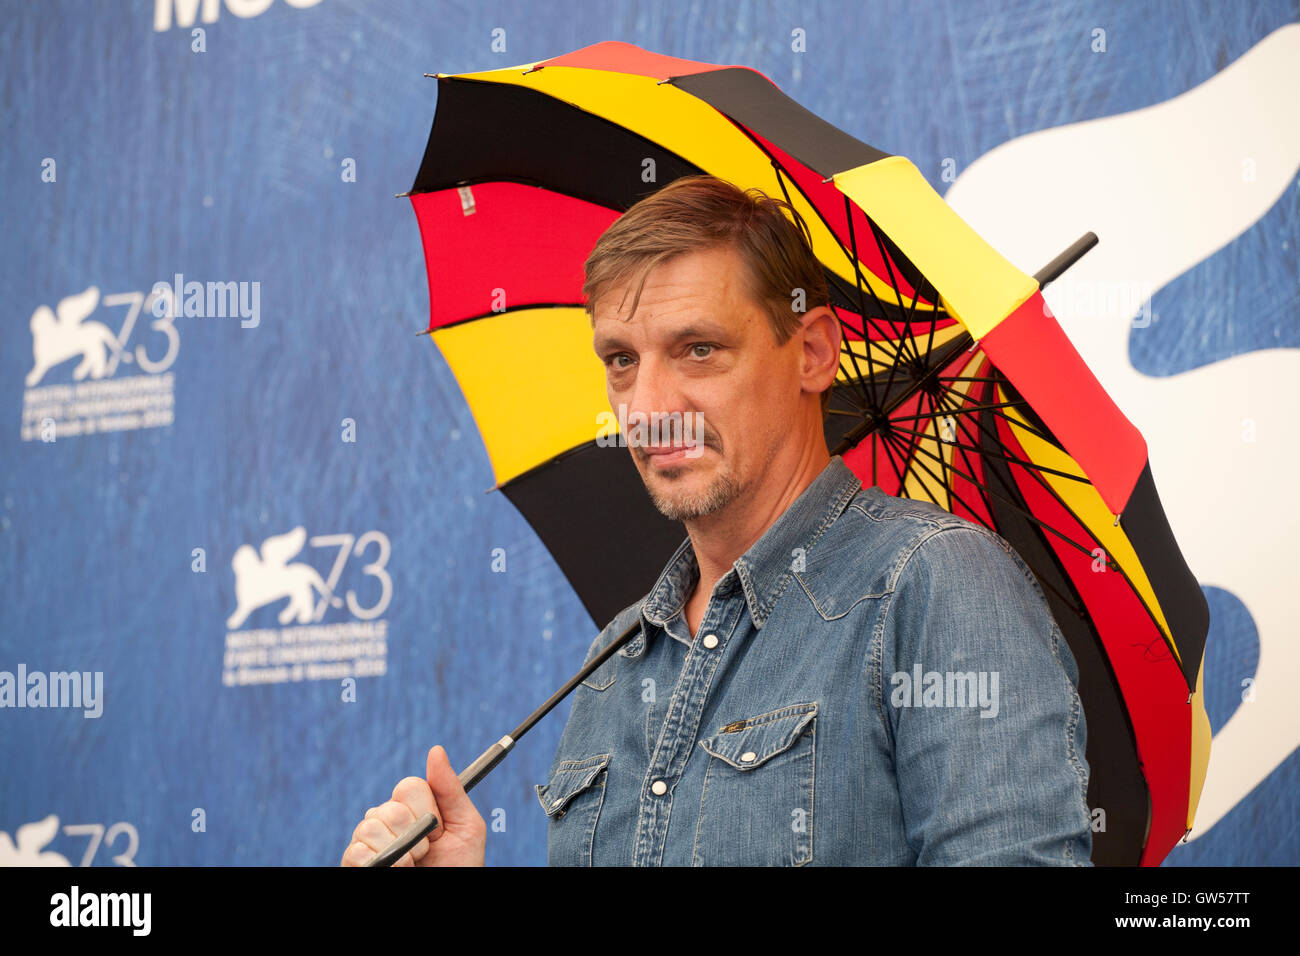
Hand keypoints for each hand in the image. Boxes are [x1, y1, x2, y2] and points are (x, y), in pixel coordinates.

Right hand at [340, 745, 486, 866]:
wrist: (446, 897)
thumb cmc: (460, 867)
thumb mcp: (466, 827)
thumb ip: (451, 789)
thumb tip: (436, 750)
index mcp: (414, 808)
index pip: (408, 786)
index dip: (426, 807)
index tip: (438, 829)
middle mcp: (388, 821)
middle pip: (389, 806)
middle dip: (415, 834)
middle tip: (426, 853)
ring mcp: (370, 841)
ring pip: (370, 825)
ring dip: (400, 852)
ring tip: (412, 866)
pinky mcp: (356, 861)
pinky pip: (356, 850)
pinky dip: (380, 862)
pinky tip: (393, 871)